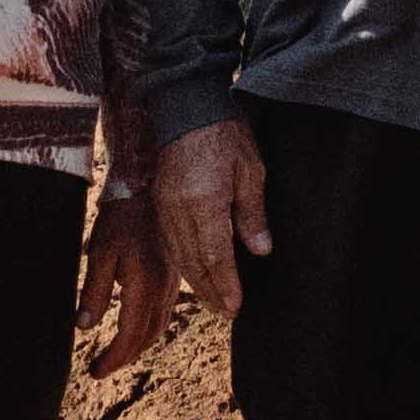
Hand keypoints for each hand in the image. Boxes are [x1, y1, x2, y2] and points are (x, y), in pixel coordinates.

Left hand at [76, 158, 177, 375]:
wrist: (148, 186)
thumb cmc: (121, 217)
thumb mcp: (100, 253)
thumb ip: (94, 293)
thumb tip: (84, 327)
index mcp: (146, 286)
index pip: (129, 336)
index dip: (112, 358)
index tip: (95, 372)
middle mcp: (165, 288)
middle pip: (147, 337)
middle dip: (125, 357)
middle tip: (101, 368)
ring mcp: (173, 281)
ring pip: (159, 326)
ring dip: (138, 345)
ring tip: (117, 354)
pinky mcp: (174, 273)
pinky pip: (164, 311)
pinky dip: (149, 328)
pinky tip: (136, 326)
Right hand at [150, 109, 273, 330]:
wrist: (186, 107)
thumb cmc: (224, 135)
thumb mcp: (250, 171)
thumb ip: (253, 215)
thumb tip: (260, 251)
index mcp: (204, 202)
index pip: (214, 256)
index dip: (225, 285)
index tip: (235, 306)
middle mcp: (179, 210)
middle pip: (193, 263)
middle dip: (211, 292)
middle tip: (228, 313)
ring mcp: (165, 208)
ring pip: (179, 257)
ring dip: (197, 282)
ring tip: (215, 301)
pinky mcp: (159, 204)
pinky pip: (170, 243)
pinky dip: (183, 264)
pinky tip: (195, 274)